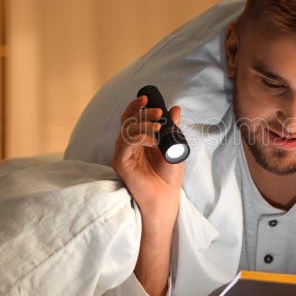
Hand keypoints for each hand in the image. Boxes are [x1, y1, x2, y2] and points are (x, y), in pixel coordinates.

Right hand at [112, 95, 183, 228]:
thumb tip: (175, 108)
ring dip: (143, 124)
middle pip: (128, 120)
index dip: (137, 106)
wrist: (165, 197)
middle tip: (158, 112)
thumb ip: (172, 128)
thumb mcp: (173, 147)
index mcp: (138, 140)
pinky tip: (152, 140)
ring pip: (127, 129)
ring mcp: (122, 153)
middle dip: (142, 112)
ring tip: (158, 127)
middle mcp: (128, 145)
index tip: (148, 98)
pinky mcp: (120, 162)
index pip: (133, 117)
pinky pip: (125, 143)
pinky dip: (139, 137)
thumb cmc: (168, 176)